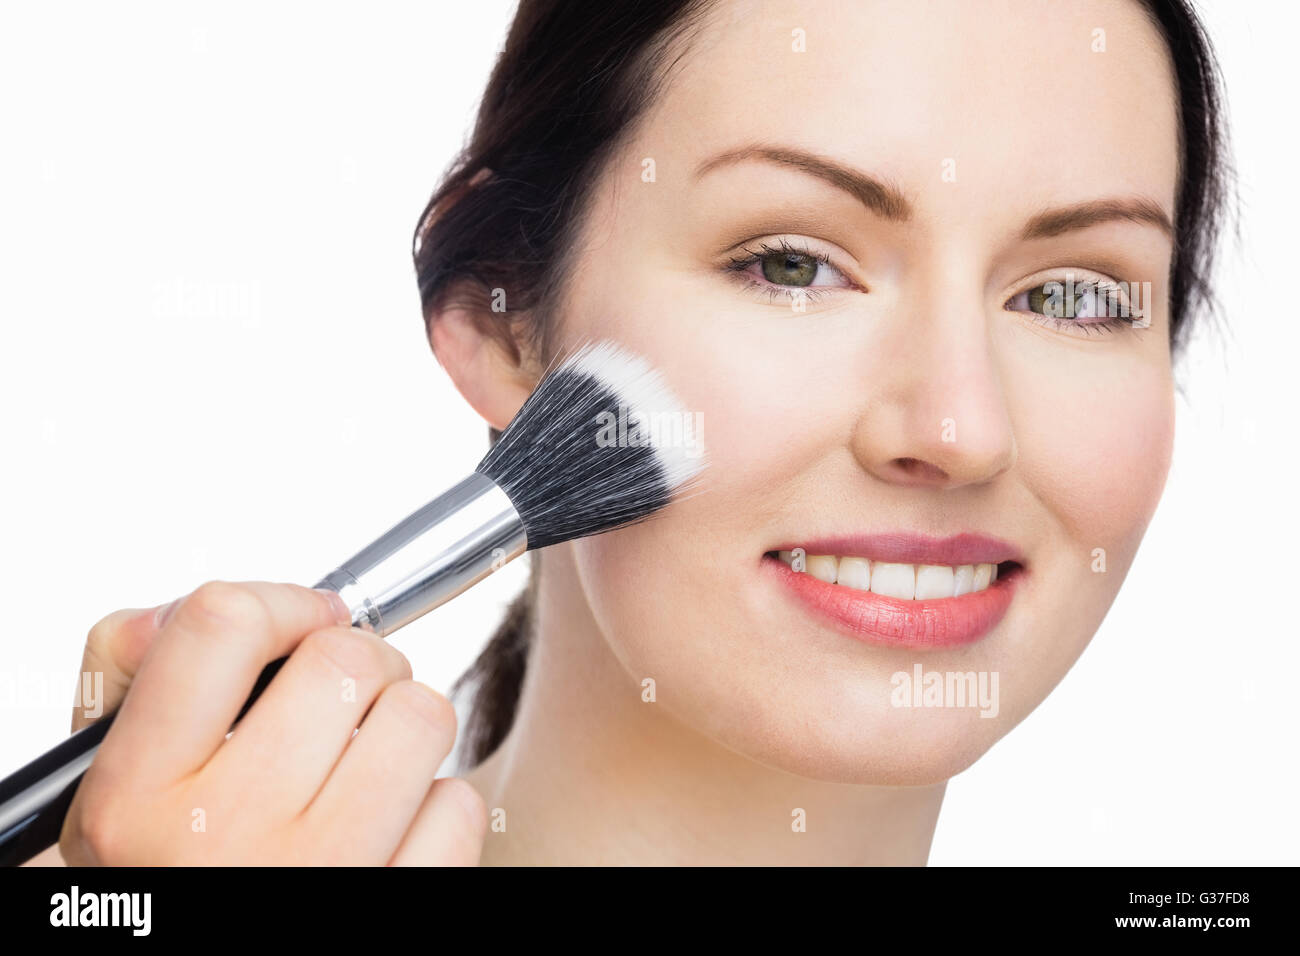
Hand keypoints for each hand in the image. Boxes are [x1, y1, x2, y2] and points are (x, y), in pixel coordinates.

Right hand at [59, 581, 486, 864]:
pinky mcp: (390, 912)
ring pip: (420, 717)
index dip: (282, 602)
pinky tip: (393, 830)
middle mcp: (221, 843)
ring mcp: (316, 881)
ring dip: (406, 725)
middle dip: (361, 662)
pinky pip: (459, 806)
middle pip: (346, 660)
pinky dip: (437, 807)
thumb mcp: (111, 781)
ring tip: (371, 758)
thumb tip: (215, 607)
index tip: (304, 624)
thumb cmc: (171, 865)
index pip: (222, 625)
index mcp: (133, 799)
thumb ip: (135, 670)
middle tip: (346, 698)